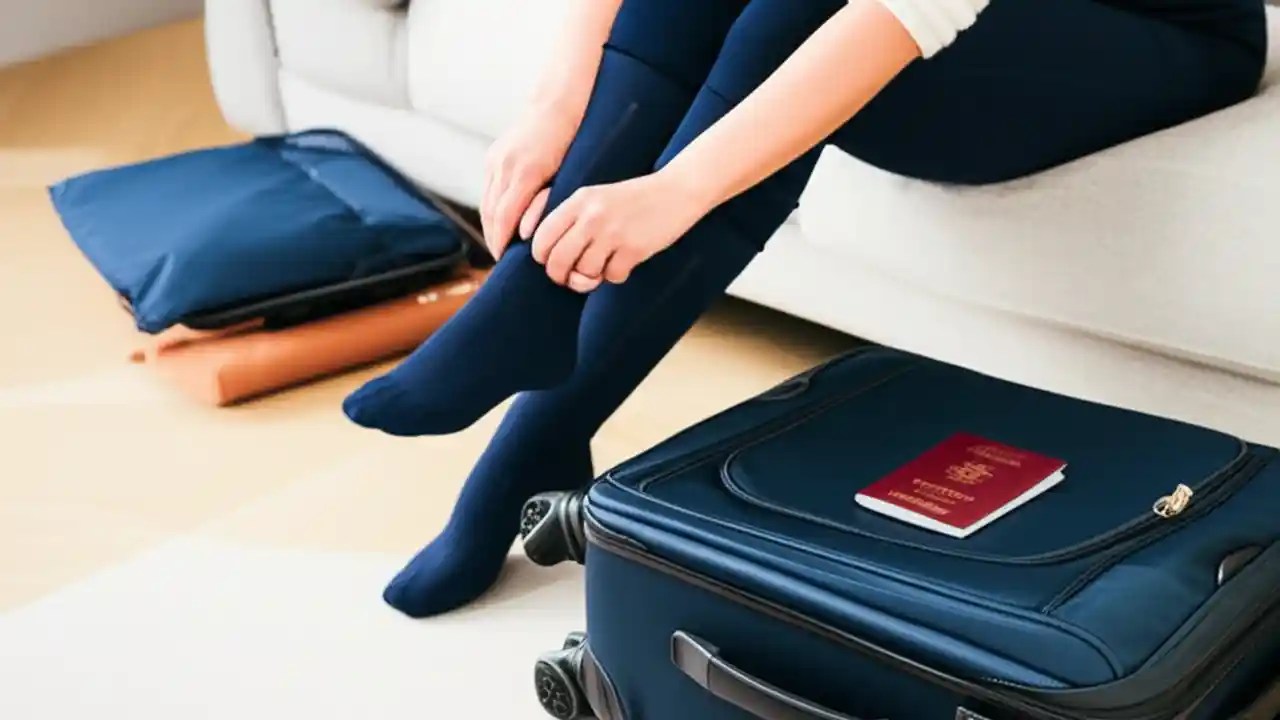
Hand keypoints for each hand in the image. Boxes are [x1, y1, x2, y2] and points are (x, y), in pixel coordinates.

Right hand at [481, 105, 579, 259]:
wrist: (557, 102)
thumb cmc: (572, 138)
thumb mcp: (566, 173)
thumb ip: (546, 202)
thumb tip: (527, 232)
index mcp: (524, 173)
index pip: (504, 218)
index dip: (501, 242)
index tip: (504, 262)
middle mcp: (504, 166)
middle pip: (491, 213)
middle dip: (493, 239)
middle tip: (500, 261)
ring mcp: (496, 160)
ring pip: (486, 202)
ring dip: (489, 226)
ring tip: (497, 246)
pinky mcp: (493, 155)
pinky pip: (488, 189)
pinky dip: (491, 208)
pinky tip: (498, 221)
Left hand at [530, 170, 713, 292]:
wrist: (676, 191)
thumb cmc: (632, 200)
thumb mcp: (595, 198)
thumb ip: (570, 219)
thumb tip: (548, 257)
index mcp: (577, 201)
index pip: (541, 239)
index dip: (544, 259)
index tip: (555, 262)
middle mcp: (591, 216)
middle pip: (557, 262)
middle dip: (562, 276)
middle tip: (573, 277)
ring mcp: (613, 232)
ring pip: (584, 273)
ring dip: (592, 277)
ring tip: (604, 264)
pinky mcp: (634, 248)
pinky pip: (612, 277)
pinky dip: (617, 275)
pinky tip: (626, 261)